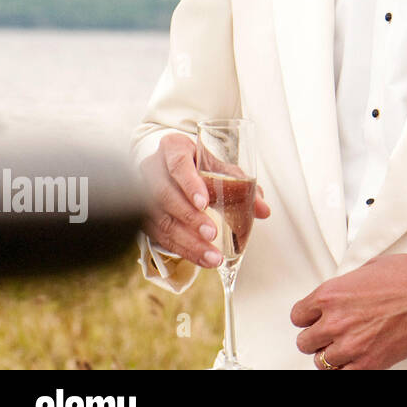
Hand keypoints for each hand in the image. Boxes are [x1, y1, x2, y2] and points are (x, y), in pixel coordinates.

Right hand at [139, 131, 270, 267]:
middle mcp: (152, 169)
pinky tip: (200, 259)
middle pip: (165, 196)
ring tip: (212, 256)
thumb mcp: (220, 168)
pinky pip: (159, 236)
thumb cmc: (198, 164)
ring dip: (188, 241)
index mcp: (173, 148)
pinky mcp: (142, 216)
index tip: (204, 203)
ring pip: (161, 220)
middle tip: (211, 234)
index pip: (178, 165)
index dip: (190, 185)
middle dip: (190, 218)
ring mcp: (142, 193)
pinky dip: (182, 249)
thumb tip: (264, 210)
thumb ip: (242, 186)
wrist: (170, 166)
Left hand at [290, 254, 406, 369]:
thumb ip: (346, 286)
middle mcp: (335, 321)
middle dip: (317, 336)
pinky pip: (341, 374)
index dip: (307, 317)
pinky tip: (354, 357)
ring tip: (345, 345)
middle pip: (305, 341)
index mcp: (331, 294)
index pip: (297, 316)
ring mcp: (350, 344)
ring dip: (331, 353)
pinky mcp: (367, 363)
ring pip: (320, 361)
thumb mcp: (369, 269)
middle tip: (330, 332)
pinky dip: (346, 367)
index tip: (313, 318)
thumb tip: (340, 294)